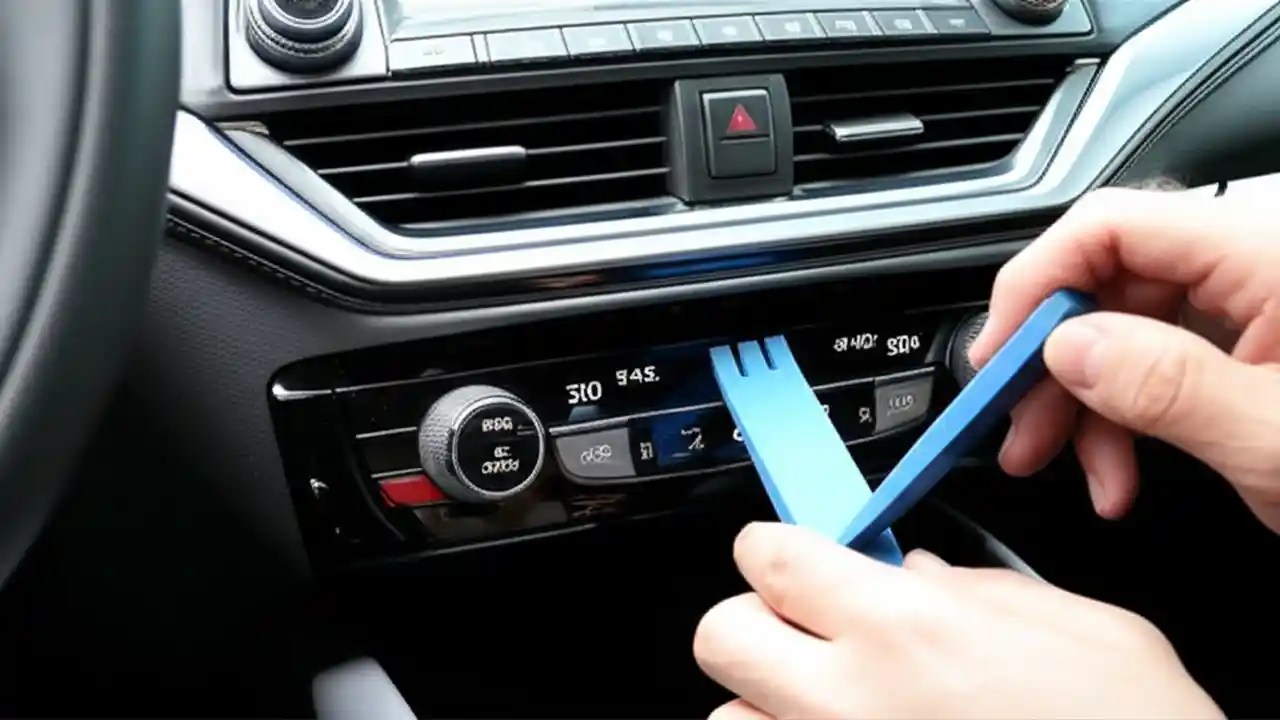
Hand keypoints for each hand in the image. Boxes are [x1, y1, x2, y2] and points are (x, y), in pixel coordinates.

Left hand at [694, 522, 1221, 719]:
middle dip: (754, 620)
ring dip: (765, 705)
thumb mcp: (1077, 626)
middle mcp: (854, 702)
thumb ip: (980, 589)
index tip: (790, 556)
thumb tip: (918, 573)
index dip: (776, 548)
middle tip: (803, 628)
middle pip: (720, 635)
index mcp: (909, 631)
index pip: (769, 556)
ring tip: (829, 704)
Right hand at [969, 187, 1279, 529]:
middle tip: (1017, 426)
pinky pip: (1160, 365)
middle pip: (1111, 283)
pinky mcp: (1254, 351)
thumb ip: (1166, 386)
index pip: (1113, 226)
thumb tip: (1068, 348)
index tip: (1000, 354)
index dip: (1038, 283)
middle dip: (1054, 362)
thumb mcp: (1279, 442)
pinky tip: (1121, 472)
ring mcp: (1255, 309)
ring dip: (1084, 405)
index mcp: (1270, 256)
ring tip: (1069, 468)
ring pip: (1126, 331)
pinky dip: (1126, 420)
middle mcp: (1258, 266)